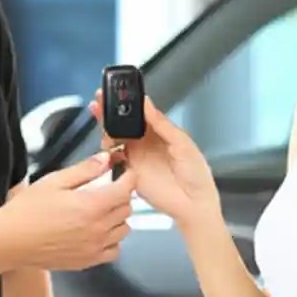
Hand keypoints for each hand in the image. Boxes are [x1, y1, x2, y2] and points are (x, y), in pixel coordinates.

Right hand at [0, 152, 134, 270]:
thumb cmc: (27, 210)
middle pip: (127, 208)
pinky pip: (114, 250)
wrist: (9, 241)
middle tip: (109, 187)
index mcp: (92, 205)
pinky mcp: (87, 261)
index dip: (129, 177)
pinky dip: (112, 240)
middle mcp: (98, 228)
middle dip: (122, 195)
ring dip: (118, 217)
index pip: (126, 189)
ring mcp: (94, 248)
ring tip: (102, 209)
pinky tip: (98, 231)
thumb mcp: (55, 181)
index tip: (125, 172)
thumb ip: (85, 170)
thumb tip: (106, 159)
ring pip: (124, 229)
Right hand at [89, 91, 219, 228]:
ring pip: (116, 137)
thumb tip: (147, 103)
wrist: (194, 204)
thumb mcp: (182, 143)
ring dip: (107, 126)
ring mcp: (137, 156)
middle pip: (124, 123)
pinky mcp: (130, 171)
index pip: (140, 112)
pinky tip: (107, 142)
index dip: (128, 102)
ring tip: (101, 116)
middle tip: (100, 99)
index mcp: (161, 132)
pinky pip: (114, 157)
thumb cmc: (196, 174)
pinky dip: (107, 149)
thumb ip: (161, 124)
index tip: (117, 91)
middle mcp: (146, 143)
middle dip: (111, 110)